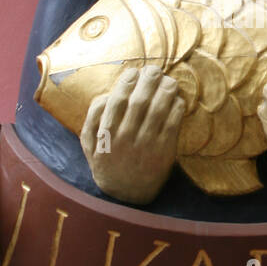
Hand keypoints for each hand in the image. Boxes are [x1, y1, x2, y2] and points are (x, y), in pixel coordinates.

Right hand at [80, 65, 184, 203]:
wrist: (125, 195)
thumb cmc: (106, 162)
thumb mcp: (89, 144)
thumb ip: (92, 118)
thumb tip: (107, 94)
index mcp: (105, 136)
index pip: (117, 101)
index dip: (127, 82)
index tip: (134, 72)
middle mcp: (125, 139)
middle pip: (140, 102)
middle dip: (149, 80)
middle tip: (154, 70)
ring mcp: (146, 146)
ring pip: (158, 111)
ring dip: (166, 91)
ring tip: (169, 81)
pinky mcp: (164, 153)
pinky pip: (173, 125)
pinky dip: (177, 108)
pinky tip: (177, 99)